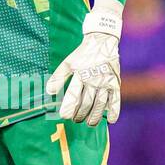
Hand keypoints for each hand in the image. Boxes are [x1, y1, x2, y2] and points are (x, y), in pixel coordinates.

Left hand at [47, 0, 123, 126]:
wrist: (103, 41)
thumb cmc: (83, 54)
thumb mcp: (68, 63)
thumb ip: (58, 77)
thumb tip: (49, 92)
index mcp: (80, 74)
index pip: (73, 95)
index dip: (68, 108)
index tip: (64, 116)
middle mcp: (93, 79)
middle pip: (86, 102)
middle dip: (80, 114)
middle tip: (75, 120)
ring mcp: (106, 82)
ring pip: (100, 104)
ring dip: (94, 116)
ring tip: (89, 124)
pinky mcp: (115, 83)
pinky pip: (116, 99)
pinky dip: (114, 111)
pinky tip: (110, 120)